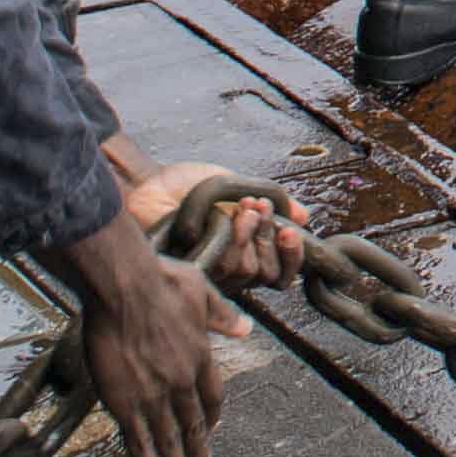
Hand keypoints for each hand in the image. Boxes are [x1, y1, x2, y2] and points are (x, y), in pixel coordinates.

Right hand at [51, 212, 239, 456]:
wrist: (124, 287)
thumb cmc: (161, 281)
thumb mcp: (202, 292)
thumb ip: (222, 315)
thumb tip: (246, 328)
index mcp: (200, 357)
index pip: (212, 397)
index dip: (211, 417)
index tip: (211, 430)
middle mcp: (181, 381)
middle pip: (193, 425)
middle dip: (198, 452)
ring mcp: (153, 395)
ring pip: (168, 439)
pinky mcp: (124, 402)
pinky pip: (138, 440)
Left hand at [119, 155, 303, 289]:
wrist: (152, 181)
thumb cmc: (188, 185)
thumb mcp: (239, 187)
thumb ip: (270, 200)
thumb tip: (303, 216)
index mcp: (245, 252)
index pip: (281, 274)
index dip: (292, 257)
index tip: (291, 231)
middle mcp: (229, 270)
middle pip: (267, 274)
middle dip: (268, 236)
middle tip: (258, 208)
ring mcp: (210, 275)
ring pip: (247, 270)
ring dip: (250, 233)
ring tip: (241, 207)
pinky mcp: (191, 275)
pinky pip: (223, 267)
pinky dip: (232, 236)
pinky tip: (227, 215)